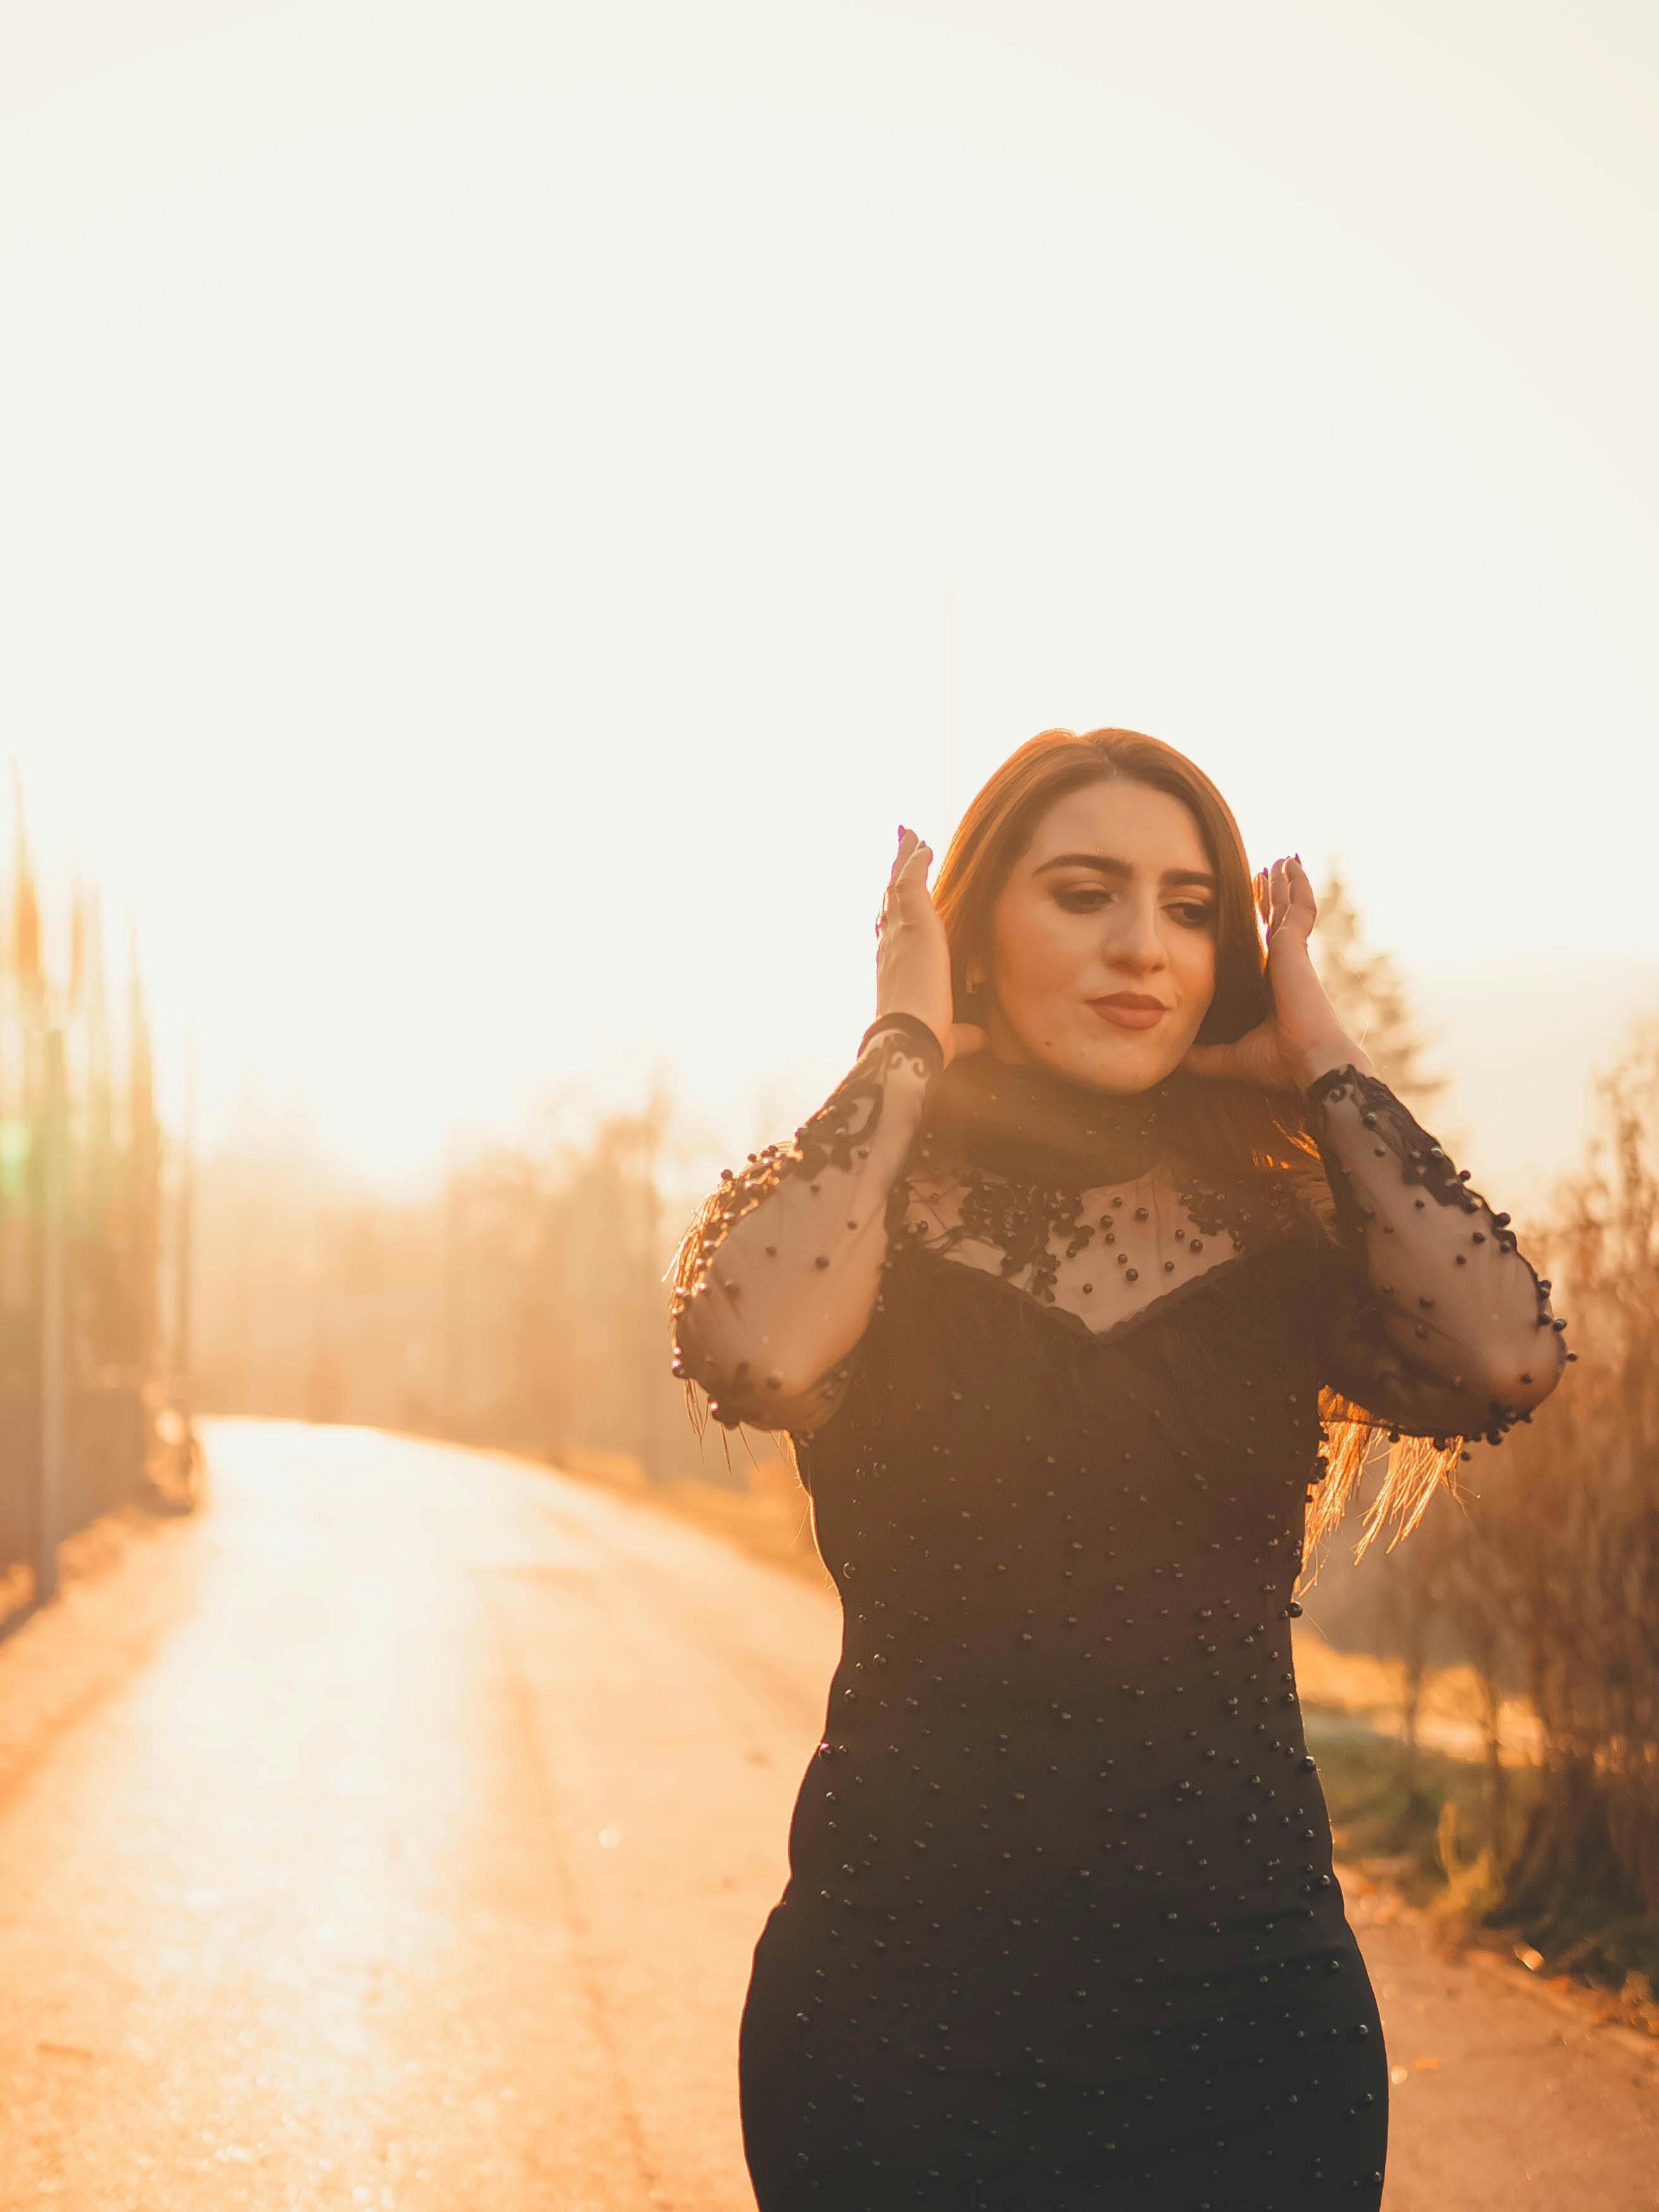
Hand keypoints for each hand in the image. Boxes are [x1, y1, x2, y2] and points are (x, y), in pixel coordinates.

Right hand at [875, 827, 986, 1066]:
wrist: (909, 1038)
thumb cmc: (923, 1041)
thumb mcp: (949, 1035)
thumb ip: (965, 1032)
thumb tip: (980, 1037)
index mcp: (896, 967)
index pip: (893, 930)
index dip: (895, 910)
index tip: (896, 894)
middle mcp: (890, 945)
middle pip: (890, 899)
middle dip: (896, 872)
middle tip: (900, 847)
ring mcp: (899, 932)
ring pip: (897, 885)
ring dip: (904, 858)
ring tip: (909, 835)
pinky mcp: (914, 924)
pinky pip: (910, 882)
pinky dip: (915, 862)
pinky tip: (923, 844)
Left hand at [1181, 854, 1370, 1092]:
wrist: (1309, 1065)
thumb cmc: (1277, 1066)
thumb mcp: (1229, 1057)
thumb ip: (1204, 1055)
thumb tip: (1175, 1058)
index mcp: (1269, 988)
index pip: (1261, 947)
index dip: (1257, 927)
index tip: (1249, 906)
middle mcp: (1282, 968)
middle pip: (1275, 922)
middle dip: (1271, 898)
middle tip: (1265, 873)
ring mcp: (1291, 956)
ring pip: (1287, 909)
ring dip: (1283, 885)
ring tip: (1281, 860)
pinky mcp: (1294, 948)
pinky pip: (1299, 908)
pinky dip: (1297, 885)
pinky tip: (1291, 865)